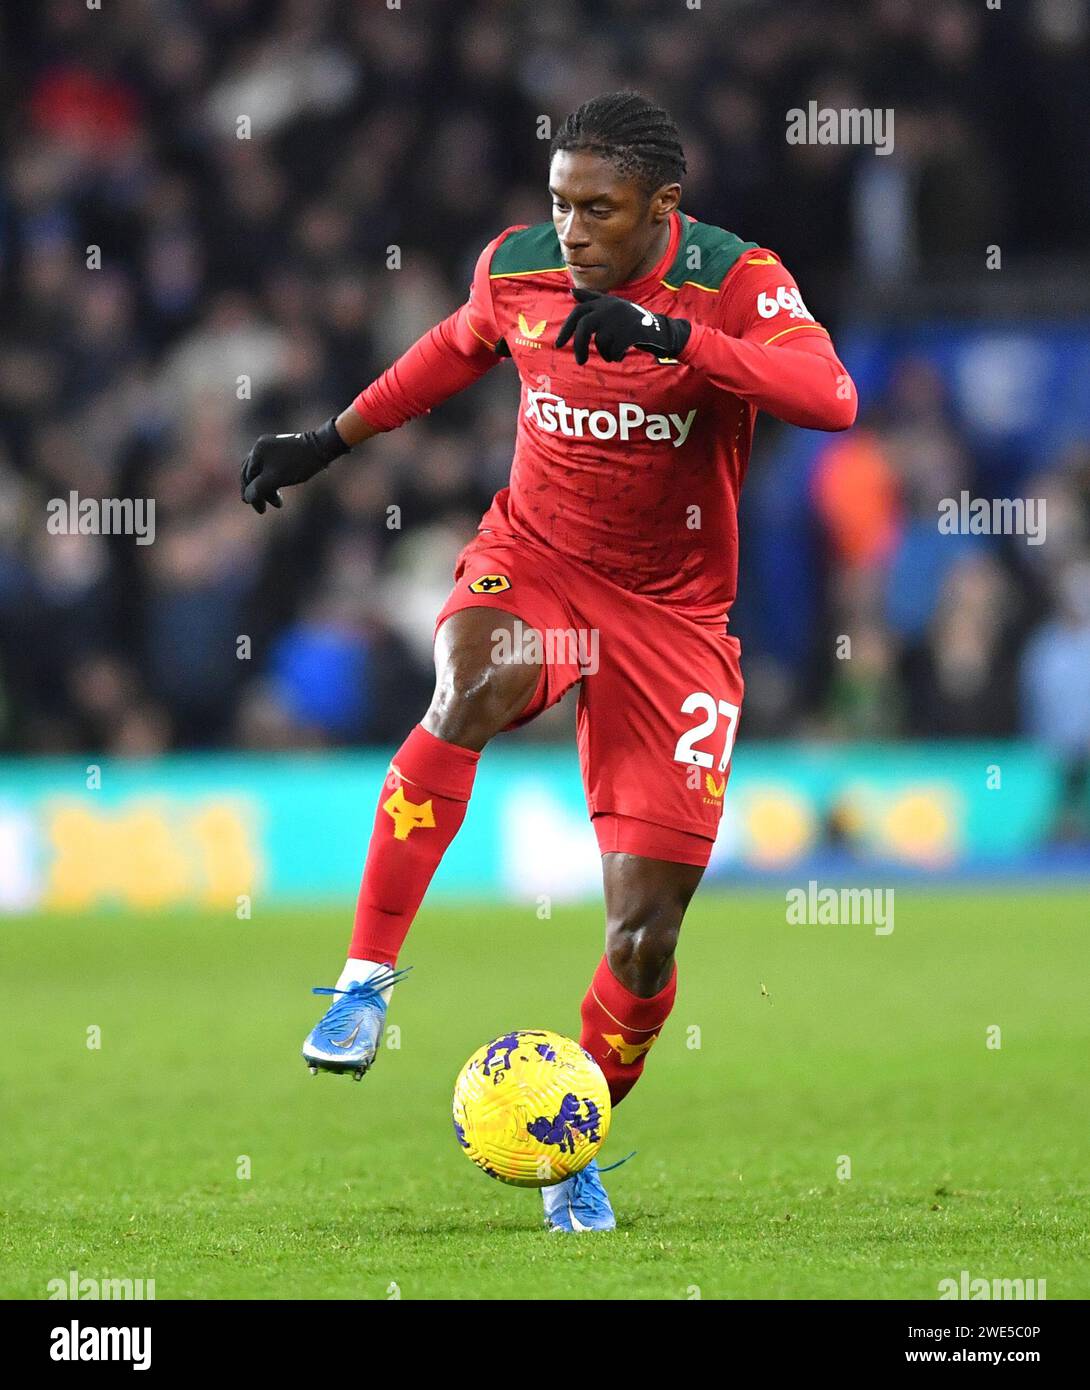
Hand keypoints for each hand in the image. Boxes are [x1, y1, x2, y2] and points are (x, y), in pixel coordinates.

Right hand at [240, 417, 348, 512]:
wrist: (322, 447)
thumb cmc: (298, 464)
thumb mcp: (275, 479)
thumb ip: (258, 489)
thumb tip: (247, 498)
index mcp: (257, 450)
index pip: (247, 476)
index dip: (250, 494)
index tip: (258, 509)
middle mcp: (261, 446)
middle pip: (253, 473)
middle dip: (258, 492)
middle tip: (263, 509)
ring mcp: (272, 446)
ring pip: (263, 472)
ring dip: (268, 488)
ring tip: (278, 503)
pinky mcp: (283, 449)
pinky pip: (272, 468)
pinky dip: (274, 480)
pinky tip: (279, 489)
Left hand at [554, 288, 690, 364]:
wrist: (659, 330)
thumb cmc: (631, 321)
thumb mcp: (612, 307)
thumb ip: (593, 299)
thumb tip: (572, 292)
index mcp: (605, 301)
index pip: (578, 312)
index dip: (567, 328)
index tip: (558, 344)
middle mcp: (611, 307)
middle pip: (585, 327)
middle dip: (579, 346)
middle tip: (580, 362)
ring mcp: (621, 319)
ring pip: (601, 342)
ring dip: (606, 353)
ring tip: (614, 353)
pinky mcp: (630, 332)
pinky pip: (613, 351)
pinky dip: (615, 357)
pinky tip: (623, 354)